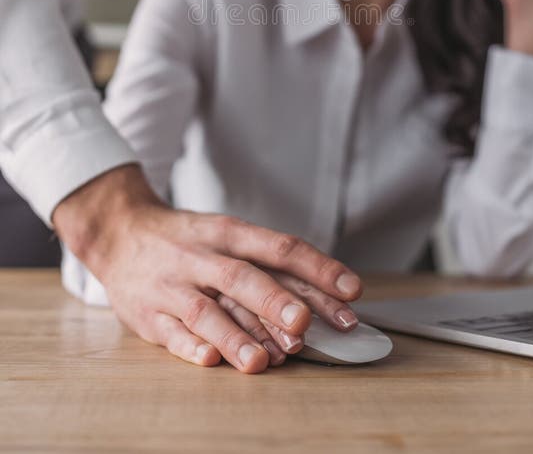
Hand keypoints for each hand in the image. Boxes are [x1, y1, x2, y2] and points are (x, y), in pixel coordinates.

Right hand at [53, 165, 361, 373]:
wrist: (120, 232)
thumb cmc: (188, 240)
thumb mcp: (226, 237)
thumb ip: (269, 267)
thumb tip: (324, 300)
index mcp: (229, 233)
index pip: (279, 247)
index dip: (317, 268)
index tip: (350, 290)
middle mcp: (202, 256)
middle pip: (241, 277)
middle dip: (274, 300)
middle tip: (305, 323)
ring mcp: (173, 286)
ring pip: (205, 311)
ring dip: (235, 335)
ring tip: (264, 360)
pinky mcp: (148, 314)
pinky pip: (169, 333)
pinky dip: (189, 346)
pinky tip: (210, 359)